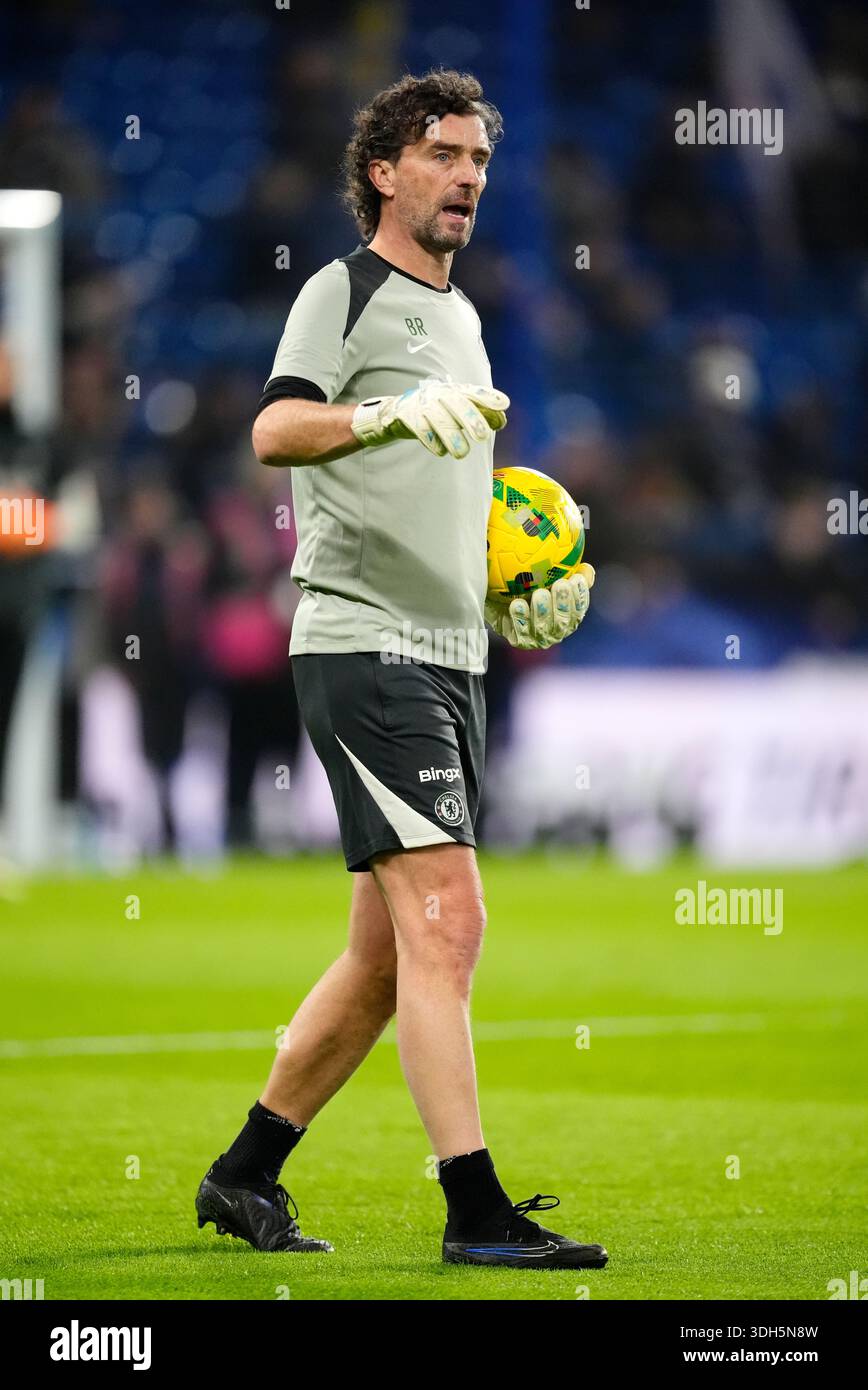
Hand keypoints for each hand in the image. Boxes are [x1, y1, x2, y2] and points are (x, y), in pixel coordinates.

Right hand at [351, 381, 509, 458]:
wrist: (396, 412)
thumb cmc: (435, 412)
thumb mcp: (456, 411)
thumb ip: (478, 414)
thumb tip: (502, 420)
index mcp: (454, 390)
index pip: (473, 392)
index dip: (488, 398)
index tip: (504, 405)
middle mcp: (439, 394)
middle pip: (458, 404)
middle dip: (472, 420)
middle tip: (483, 437)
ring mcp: (423, 404)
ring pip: (440, 420)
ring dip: (453, 438)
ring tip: (462, 454)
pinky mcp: (407, 416)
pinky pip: (421, 430)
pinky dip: (432, 443)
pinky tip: (440, 451)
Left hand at [485, 564, 594, 648]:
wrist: (503, 606)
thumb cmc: (531, 590)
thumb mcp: (550, 579)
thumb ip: (570, 573)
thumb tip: (586, 568)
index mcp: (569, 618)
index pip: (580, 609)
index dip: (581, 595)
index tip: (576, 578)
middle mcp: (556, 631)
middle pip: (563, 621)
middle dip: (563, 602)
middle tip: (560, 583)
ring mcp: (539, 639)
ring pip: (543, 628)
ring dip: (542, 610)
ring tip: (540, 593)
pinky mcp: (520, 641)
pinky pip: (520, 631)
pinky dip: (520, 618)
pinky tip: (517, 604)